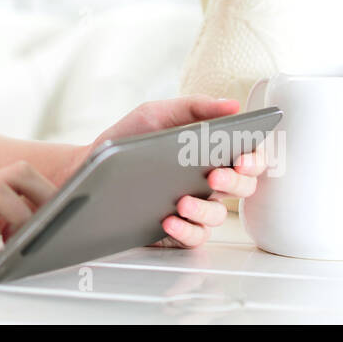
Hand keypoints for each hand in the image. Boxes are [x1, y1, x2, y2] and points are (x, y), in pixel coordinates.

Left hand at [69, 95, 266, 248]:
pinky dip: (186, 230)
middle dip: (235, 183)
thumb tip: (233, 105)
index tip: (243, 158)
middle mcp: (207, 182)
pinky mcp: (177, 229)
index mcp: (208, 153)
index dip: (253, 159)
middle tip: (214, 175)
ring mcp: (194, 207)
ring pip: (218, 215)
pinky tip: (169, 220)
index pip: (246, 158)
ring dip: (205, 208)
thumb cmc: (127, 137)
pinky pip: (195, 236)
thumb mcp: (157, 114)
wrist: (89, 164)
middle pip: (243, 187)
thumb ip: (194, 107)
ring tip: (182, 200)